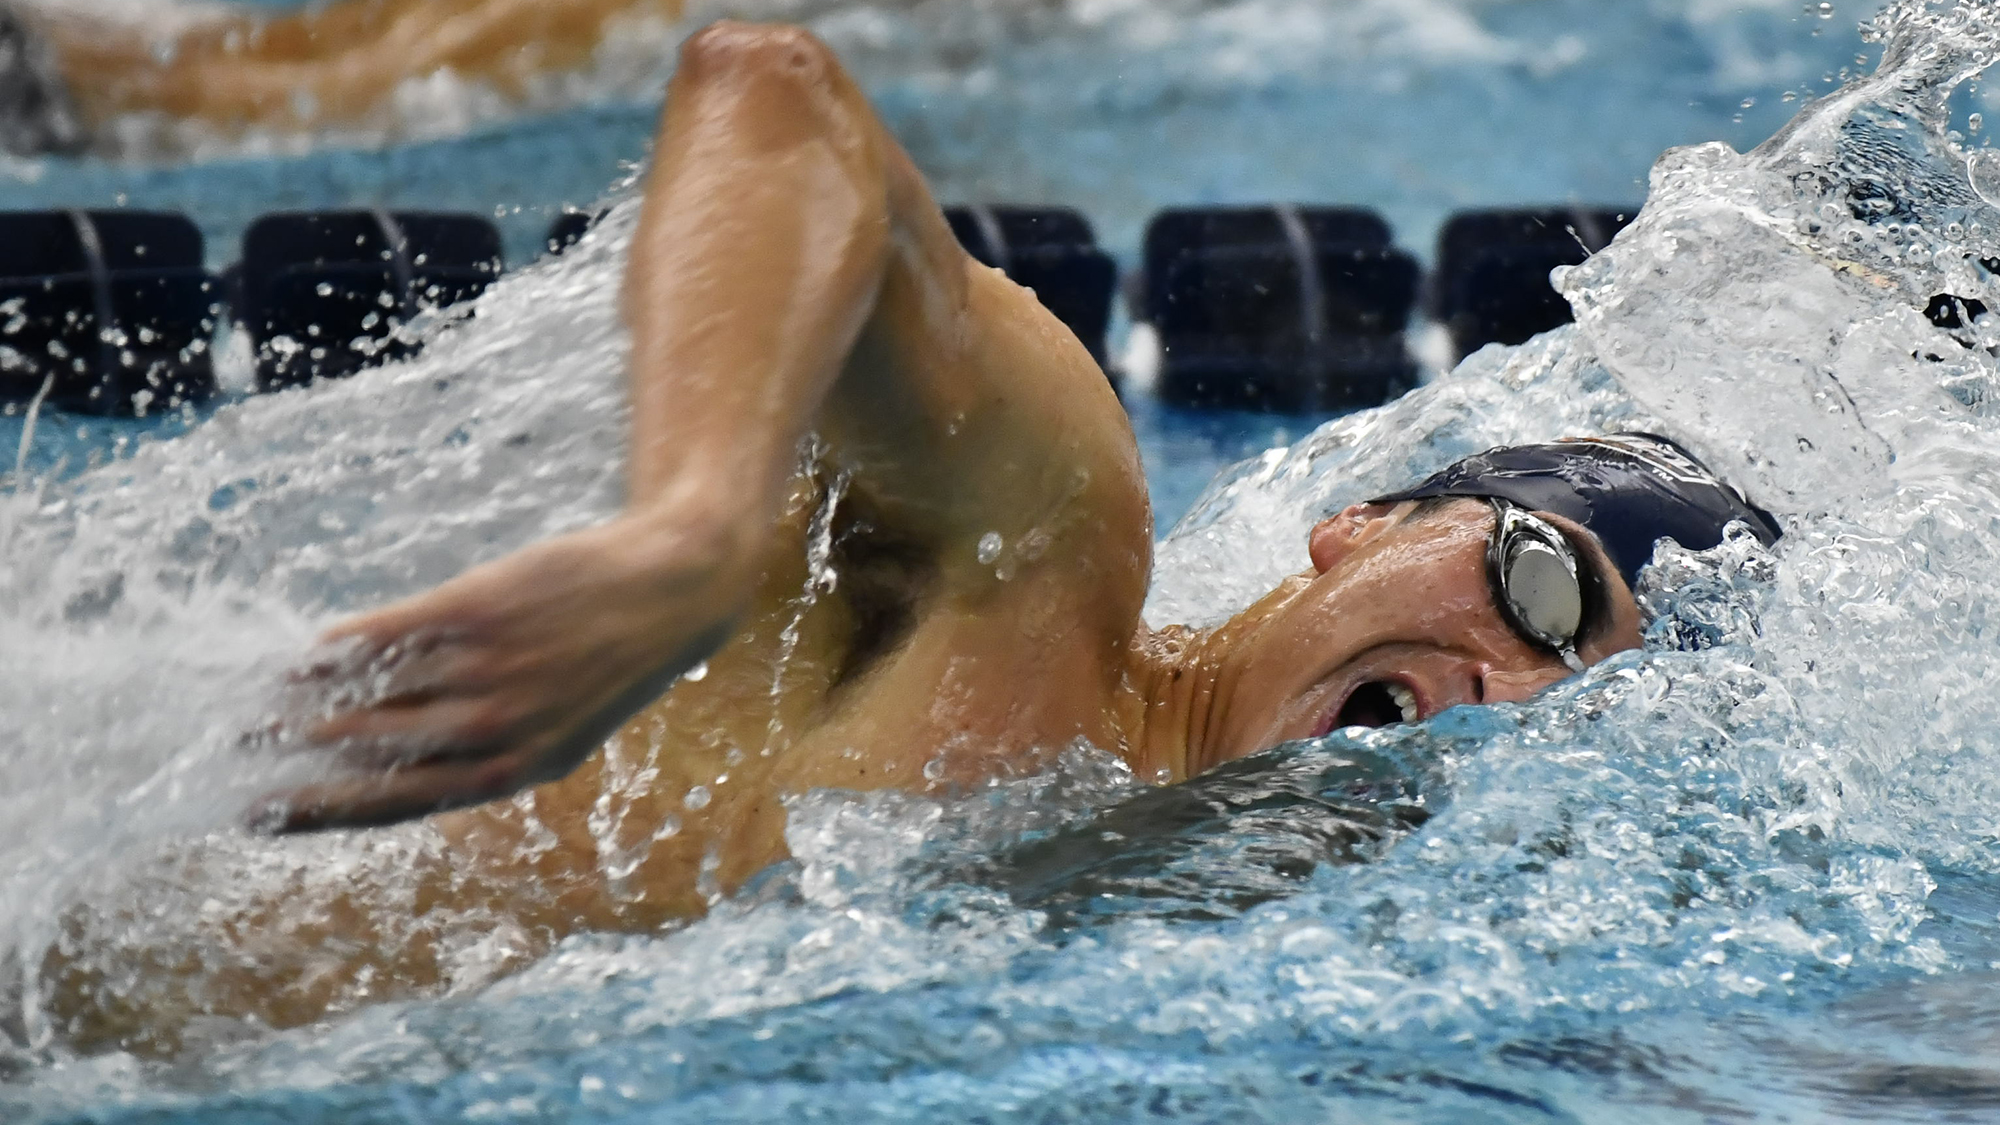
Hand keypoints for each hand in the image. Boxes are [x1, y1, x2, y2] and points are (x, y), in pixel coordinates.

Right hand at [250, 512, 748, 832]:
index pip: (396, 805)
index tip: (260, 815)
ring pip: (373, 691)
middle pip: (370, 748)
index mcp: (513, 772)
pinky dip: (345, 644)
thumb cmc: (607, 661)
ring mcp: (486, 669)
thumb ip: (481, 746)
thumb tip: (389, 758)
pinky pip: (390, 633)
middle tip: (248, 740)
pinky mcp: (479, 609)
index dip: (320, 811)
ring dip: (309, 695)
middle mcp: (495, 730)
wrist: (672, 590)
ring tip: (268, 694)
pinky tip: (317, 648)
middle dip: (300, 748)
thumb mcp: (557, 725)